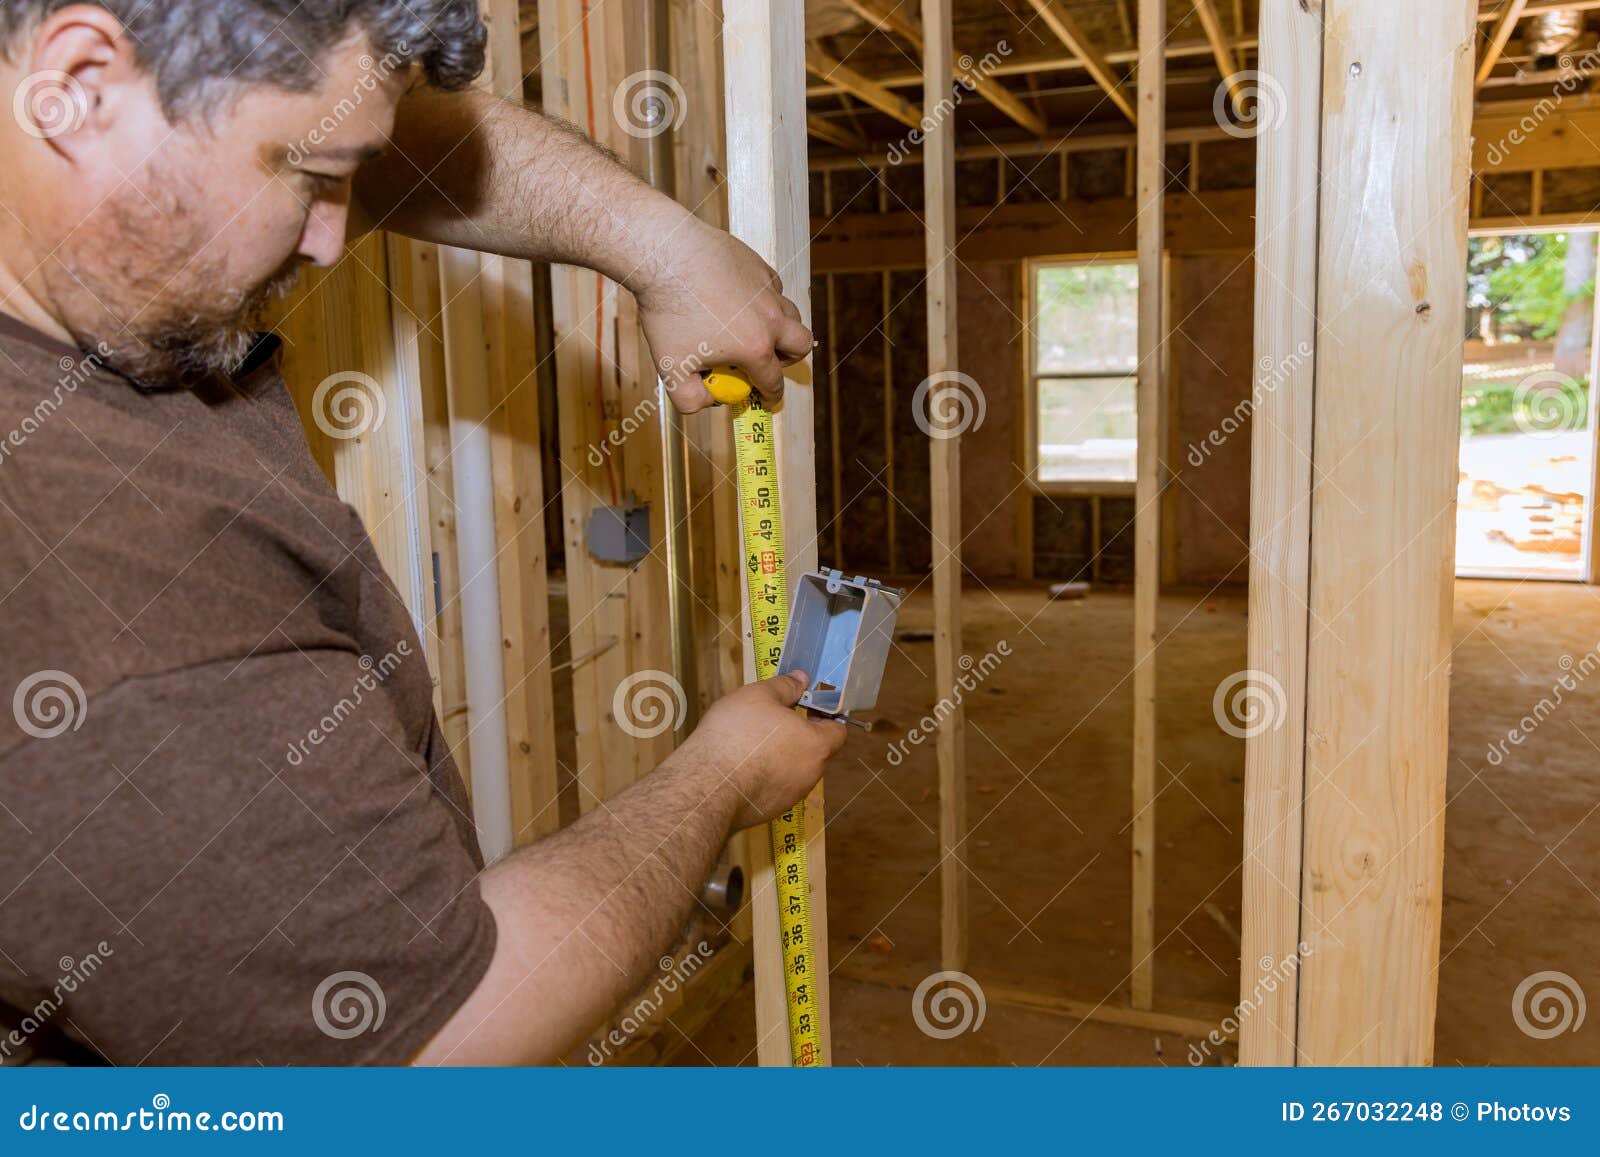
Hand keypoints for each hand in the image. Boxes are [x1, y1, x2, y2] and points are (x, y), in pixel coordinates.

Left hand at [634, 218, 812, 413]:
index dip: (771, 396)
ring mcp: (767, 289)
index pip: (774, 381)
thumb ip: (689, 399)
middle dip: (790, 359)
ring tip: (753, 329)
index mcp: (755, 348)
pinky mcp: (758, 264)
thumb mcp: (670, 368)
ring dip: (781, 328)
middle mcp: (770, 318)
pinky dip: (765, 299)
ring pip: (792, 313)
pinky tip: (739, 300)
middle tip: (769, 361)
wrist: (665, 253)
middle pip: (801, 345)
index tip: (767, 398)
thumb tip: (708, 402)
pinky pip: (774, 287)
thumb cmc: (667, 311)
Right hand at [681, 671, 845, 829]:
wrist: (707, 784)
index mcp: (816, 745)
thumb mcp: (759, 696)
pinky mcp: (770, 809)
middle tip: (774, 719)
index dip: (825, 715)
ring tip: (752, 741)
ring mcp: (790, 796)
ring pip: (794, 770)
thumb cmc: (737, 735)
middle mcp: (810, 774)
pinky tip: (741, 764)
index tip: (808, 706)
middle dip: (798, 734)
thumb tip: (801, 679)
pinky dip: (764, 775)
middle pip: (815, 750)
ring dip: (781, 755)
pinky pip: (774, 787)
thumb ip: (786, 686)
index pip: (838, 730)